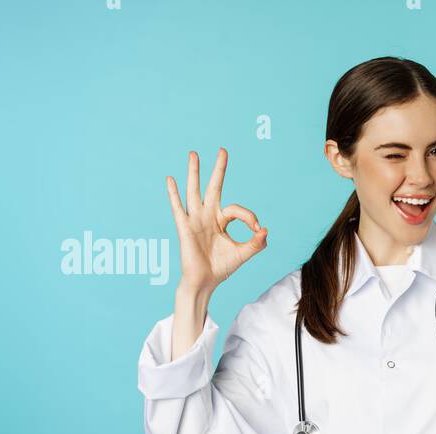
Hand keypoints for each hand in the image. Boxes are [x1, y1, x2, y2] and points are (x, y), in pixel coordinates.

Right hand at [166, 148, 267, 293]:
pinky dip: (173, 194)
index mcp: (221, 220)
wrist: (205, 282)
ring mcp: (195, 220)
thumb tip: (265, 230)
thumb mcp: (244, 253)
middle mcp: (208, 216)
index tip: (257, 230)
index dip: (250, 218)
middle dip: (219, 169)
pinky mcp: (185, 227)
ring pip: (195, 191)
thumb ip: (256, 243)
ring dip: (194, 172)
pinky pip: (178, 207)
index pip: (237, 210)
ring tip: (193, 154)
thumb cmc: (221, 268)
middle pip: (214, 187)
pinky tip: (170, 179)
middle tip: (223, 150)